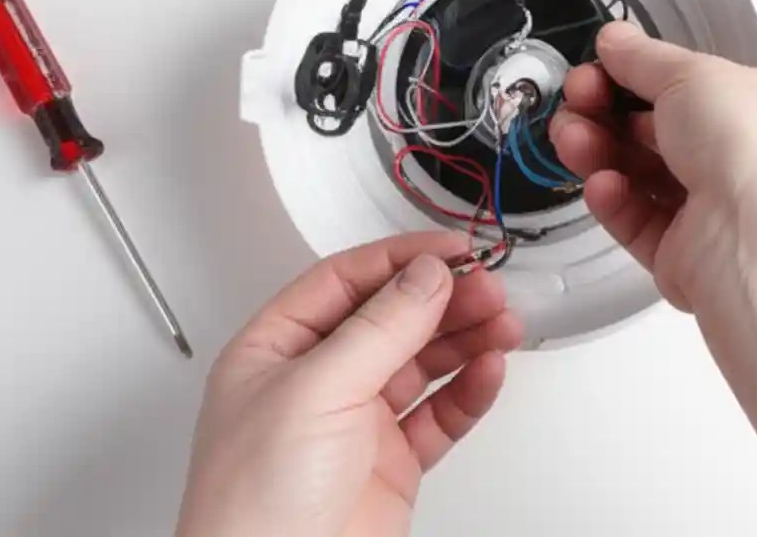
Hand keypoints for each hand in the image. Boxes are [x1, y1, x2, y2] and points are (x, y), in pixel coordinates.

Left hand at [176, 233, 523, 536]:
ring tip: (502, 323)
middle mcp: (315, 382)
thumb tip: (425, 275)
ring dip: (465, 339)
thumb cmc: (253, 505)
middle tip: (489, 287)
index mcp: (275, 350)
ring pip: (422, 363)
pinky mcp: (391, 463)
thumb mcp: (316, 391)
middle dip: (443, 299)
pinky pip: (440, 413)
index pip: (345, 281)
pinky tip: (488, 370)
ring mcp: (355, 423)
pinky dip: (469, 390)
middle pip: (391, 318)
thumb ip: (379, 327)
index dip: (401, 260)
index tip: (452, 251)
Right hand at [550, 22, 756, 312]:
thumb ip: (644, 58)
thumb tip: (615, 39)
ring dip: (599, 151)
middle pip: (652, 130)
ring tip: (572, 140)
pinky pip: (636, 221)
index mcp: (752, 107)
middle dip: (603, 113)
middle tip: (574, 103)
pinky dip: (613, 200)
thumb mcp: (693, 76)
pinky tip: (602, 184)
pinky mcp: (682, 256)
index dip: (630, 75)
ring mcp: (709, 211)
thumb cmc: (748, 149)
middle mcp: (735, 158)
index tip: (592, 70)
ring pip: (638, 175)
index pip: (681, 86)